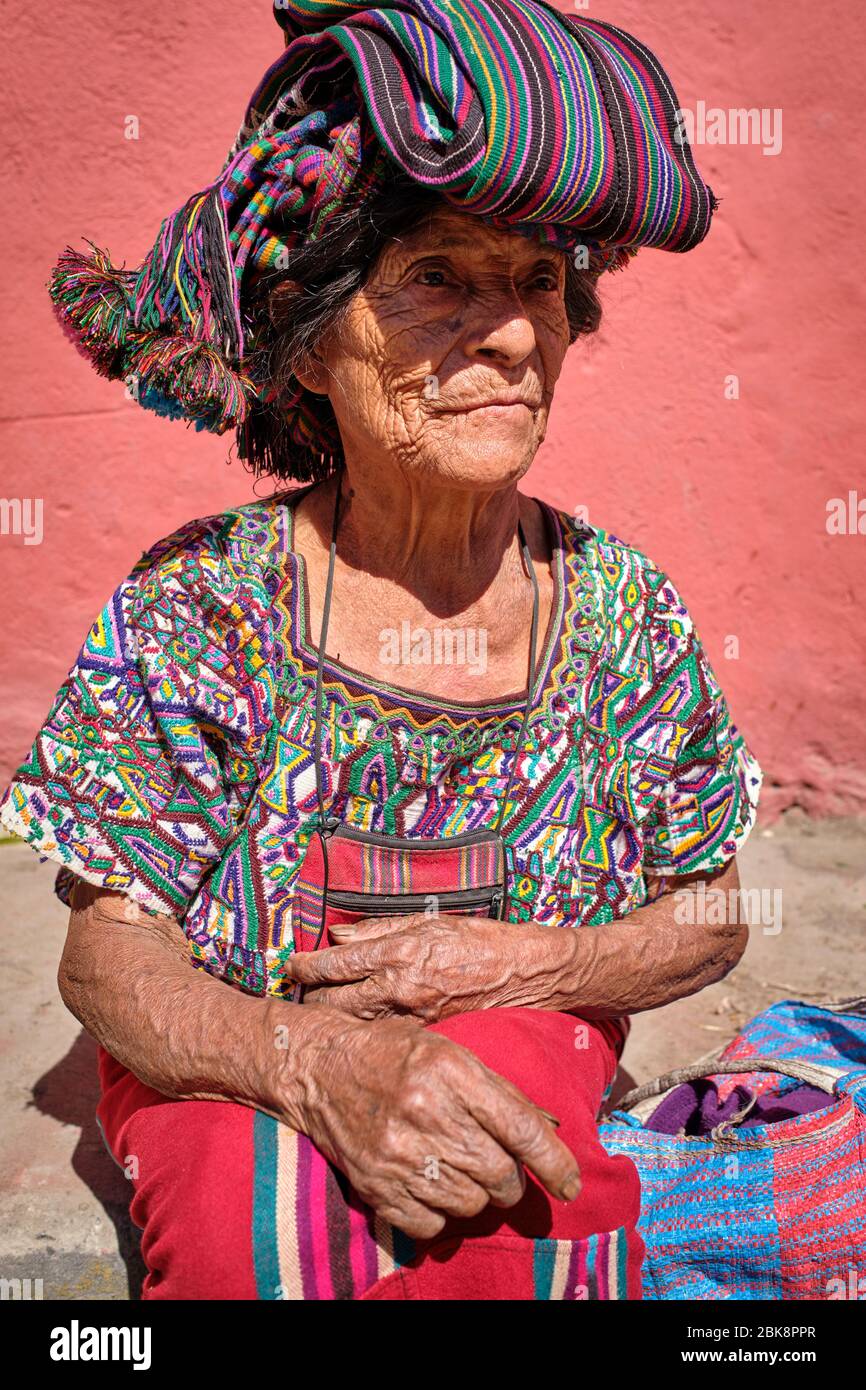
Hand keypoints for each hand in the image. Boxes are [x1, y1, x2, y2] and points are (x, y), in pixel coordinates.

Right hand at [277, 1008, 580, 1238]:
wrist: (318, 1067)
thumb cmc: (393, 1053)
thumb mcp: (449, 1052)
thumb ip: (500, 1091)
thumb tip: (550, 1131)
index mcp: (451, 1072)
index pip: (520, 1129)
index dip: (555, 1164)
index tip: (571, 1186)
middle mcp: (426, 1113)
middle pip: (500, 1175)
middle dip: (510, 1178)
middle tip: (496, 1164)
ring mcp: (398, 1154)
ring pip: (471, 1204)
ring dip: (475, 1194)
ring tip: (457, 1168)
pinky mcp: (375, 1186)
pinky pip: (432, 1225)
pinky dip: (439, 1213)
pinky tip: (429, 1184)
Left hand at [284, 912, 576, 1021]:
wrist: (528, 973)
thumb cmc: (482, 941)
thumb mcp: (430, 921)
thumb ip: (381, 929)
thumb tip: (339, 935)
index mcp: (399, 952)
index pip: (335, 963)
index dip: (305, 966)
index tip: (291, 965)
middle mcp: (400, 987)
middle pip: (333, 1003)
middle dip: (311, 999)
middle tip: (301, 993)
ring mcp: (411, 1017)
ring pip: (353, 1026)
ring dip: (333, 1020)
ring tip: (322, 1014)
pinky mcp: (425, 1038)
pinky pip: (382, 1039)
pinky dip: (363, 1034)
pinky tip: (357, 1033)